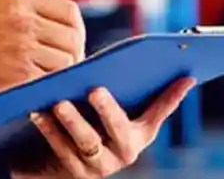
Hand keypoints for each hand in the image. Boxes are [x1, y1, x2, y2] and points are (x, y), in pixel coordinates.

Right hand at [0, 0, 85, 103]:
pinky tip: (40, 89)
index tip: (71, 44)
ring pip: (66, 61)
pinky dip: (50, 87)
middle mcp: (24, 20)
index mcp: (19, 0)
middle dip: (74, 55)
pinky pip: (50, 81)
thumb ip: (28, 14)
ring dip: (63, 74)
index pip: (70, 12)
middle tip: (64, 68)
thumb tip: (62, 31)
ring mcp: (22, 46)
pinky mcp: (18, 74)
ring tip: (50, 80)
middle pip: (72, 38)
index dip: (76, 31)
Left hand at [15, 78, 196, 178]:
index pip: (160, 111)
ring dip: (72, 121)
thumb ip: (122, 86)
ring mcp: (101, 167)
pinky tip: (38, 112)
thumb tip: (146, 57)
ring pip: (87, 143)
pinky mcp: (75, 175)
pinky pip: (61, 150)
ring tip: (58, 102)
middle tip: (94, 90)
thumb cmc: (90, 120)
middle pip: (119, 129)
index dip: (173, 96)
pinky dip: (49, 130)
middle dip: (108, 110)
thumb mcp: (108, 106)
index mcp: (140, 133)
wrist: (58, 160)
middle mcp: (126, 152)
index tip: (186, 75)